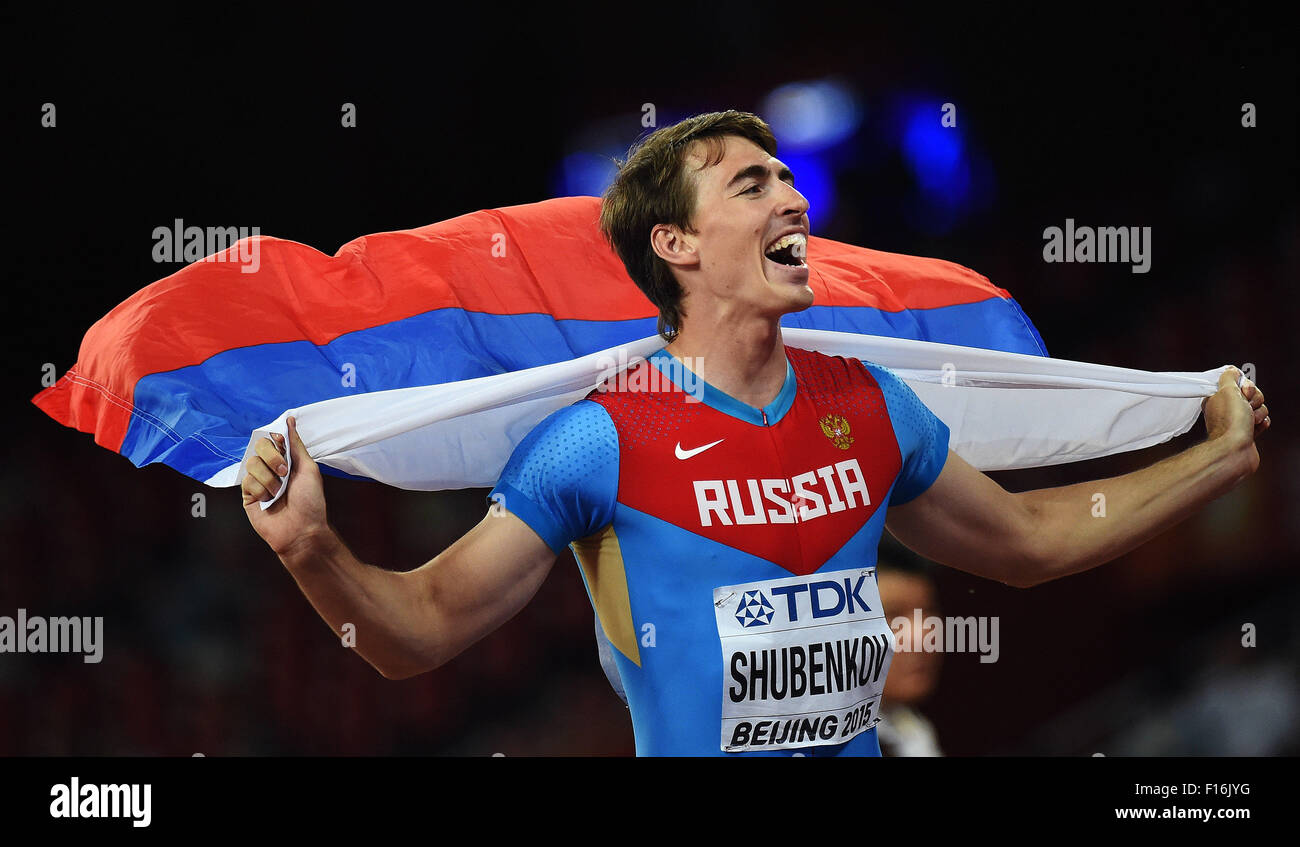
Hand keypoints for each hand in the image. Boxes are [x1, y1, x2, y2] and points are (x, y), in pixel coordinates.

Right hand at [241, 416, 329, 556]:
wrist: (302, 529)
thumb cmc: (310, 502)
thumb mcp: (308, 468)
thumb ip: (296, 444)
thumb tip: (290, 420)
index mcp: (286, 460)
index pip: (273, 438)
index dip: (276, 438)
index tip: (282, 442)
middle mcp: (271, 468)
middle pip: (259, 445)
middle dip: (273, 457)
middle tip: (285, 473)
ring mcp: (258, 481)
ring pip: (252, 463)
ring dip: (269, 478)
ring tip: (278, 492)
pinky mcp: (248, 495)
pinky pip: (247, 481)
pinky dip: (261, 490)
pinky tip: (268, 501)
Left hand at [1203, 366, 1268, 471]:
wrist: (1235, 450)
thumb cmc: (1230, 422)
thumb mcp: (1226, 391)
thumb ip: (1229, 377)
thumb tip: (1232, 370)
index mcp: (1218, 398)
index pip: (1238, 383)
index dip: (1245, 386)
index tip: (1243, 391)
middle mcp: (1226, 409)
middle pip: (1252, 394)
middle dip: (1255, 400)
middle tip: (1247, 407)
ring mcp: (1238, 421)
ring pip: (1259, 408)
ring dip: (1258, 413)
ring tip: (1249, 422)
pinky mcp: (1248, 432)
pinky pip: (1262, 421)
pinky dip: (1261, 424)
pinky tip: (1254, 429)